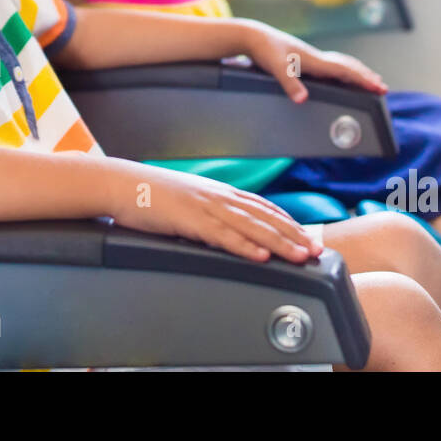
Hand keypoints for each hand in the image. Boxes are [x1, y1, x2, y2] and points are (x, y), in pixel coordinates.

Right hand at [104, 159, 323, 263]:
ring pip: (252, 227)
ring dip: (280, 242)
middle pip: (265, 217)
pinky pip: (223, 236)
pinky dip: (245, 246)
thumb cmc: (151, 194)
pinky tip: (262, 256)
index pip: (263, 207)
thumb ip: (209, 211)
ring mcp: (206, 208)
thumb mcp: (187, 201)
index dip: (288, 222)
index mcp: (219, 192)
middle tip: (318, 250)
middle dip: (294, 235)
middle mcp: (219, 197)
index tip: (308, 236)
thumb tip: (225, 227)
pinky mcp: (191, 220)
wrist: (122, 184)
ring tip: (301, 255)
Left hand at [241, 20, 387, 101]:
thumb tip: (302, 99)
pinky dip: (344, 69)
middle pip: (348, 66)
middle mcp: (316, 57)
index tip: (379, 87)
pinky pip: (331, 65)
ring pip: (341, 64)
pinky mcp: (304, 58)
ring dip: (357, 71)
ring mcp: (311, 57)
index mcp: (314, 60)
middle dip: (366, 77)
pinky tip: (341, 73)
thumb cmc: (264, 50)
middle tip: (382, 87)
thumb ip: (290, 84)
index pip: (345, 71)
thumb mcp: (275, 68)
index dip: (363, 80)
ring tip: (369, 78)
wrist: (253, 36)